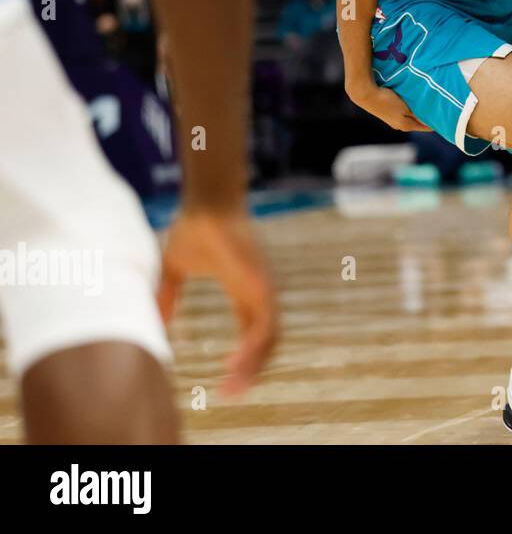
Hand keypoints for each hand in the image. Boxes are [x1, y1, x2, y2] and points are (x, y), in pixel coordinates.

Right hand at [157, 211, 277, 396]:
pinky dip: (255, 347)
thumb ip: (167, 295)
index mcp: (244, 291)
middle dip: (251, 369)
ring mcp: (263, 289)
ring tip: (233, 387)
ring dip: (254, 364)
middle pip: (266, 341)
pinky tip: (236, 364)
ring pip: (270, 338)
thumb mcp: (174, 269)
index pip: (252, 332)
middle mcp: (259, 293)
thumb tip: (155, 320)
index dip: (244, 357)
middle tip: (231, 394)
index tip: (226, 380)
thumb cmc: (194, 228)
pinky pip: (265, 324)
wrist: (205, 203)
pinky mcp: (261, 285)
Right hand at [348, 79, 432, 130]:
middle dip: (428, 117)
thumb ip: (418, 113)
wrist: (365, 94)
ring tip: (427, 105)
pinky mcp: (388, 115)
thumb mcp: (406, 107)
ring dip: (419, 113)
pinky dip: (411, 110)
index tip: (445, 117)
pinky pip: (405, 113)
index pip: (427, 127)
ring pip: (412, 117)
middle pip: (419, 123)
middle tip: (439, 109)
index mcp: (406, 125)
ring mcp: (393, 121)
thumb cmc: (387, 99)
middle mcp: (400, 126)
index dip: (436, 122)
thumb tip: (431, 118)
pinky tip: (413, 103)